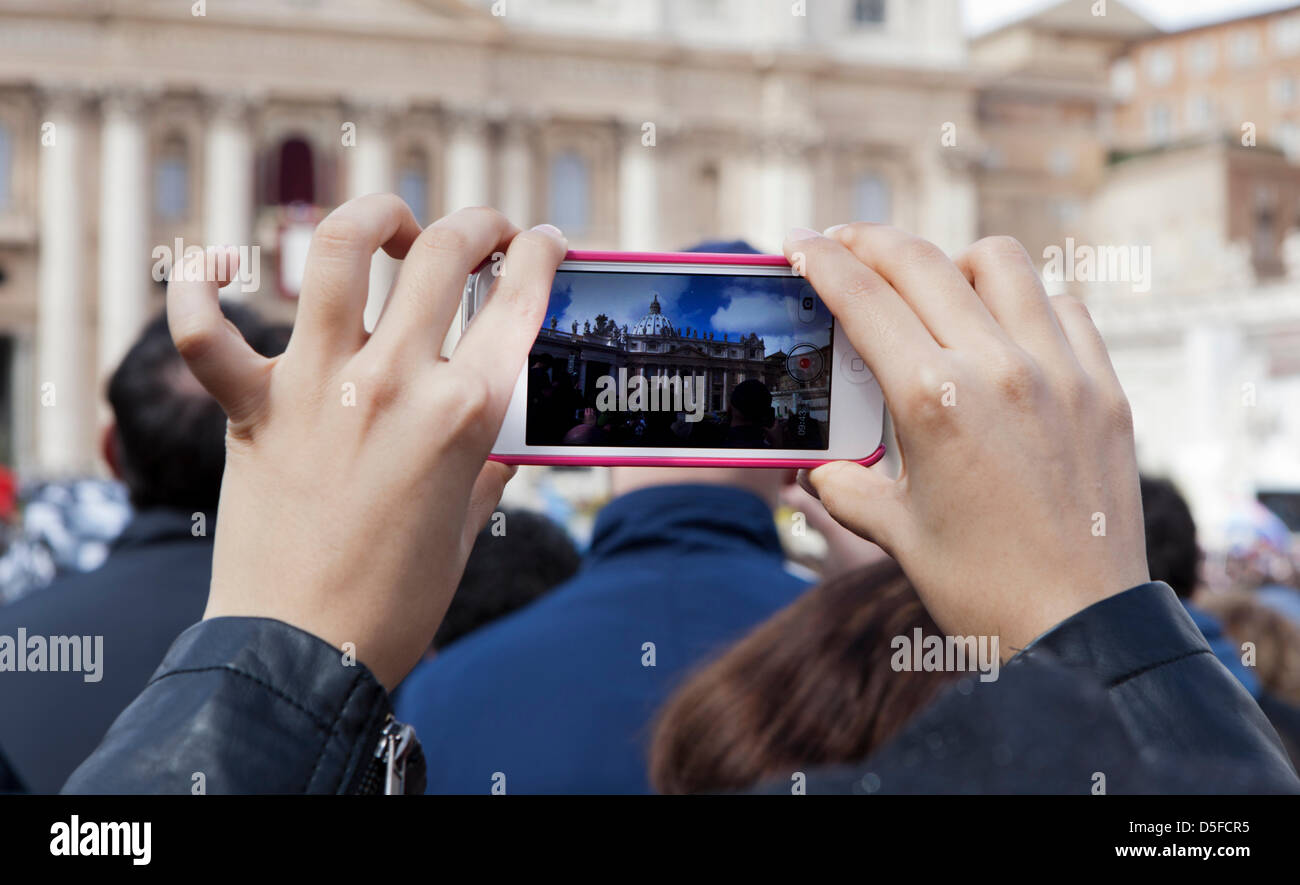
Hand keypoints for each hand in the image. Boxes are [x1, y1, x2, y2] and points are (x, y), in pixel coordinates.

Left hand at [167, 199, 566, 687]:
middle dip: (477, 224)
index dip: (540, 257)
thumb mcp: (469, 522)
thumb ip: (488, 464)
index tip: (544, 242)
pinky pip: (202, 328)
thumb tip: (498, 435)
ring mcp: (318, 386)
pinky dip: (196, 285)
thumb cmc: (398, 598)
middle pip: (442, 253)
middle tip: (484, 234)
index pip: (517, 302)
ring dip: (370, 217)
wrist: (306, 651)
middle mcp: (394, 381)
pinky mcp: (252, 407)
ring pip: (337, 250)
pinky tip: (217, 264)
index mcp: (465, 413)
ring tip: (387, 228)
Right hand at [785, 227, 1147, 654]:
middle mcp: (997, 368)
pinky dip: (1026, 300)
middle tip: (845, 246)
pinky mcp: (1103, 388)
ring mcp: (1059, 372)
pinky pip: (1063, 306)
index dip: (822, 261)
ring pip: (1001, 262)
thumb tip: (819, 472)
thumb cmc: (979, 586)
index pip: (864, 298)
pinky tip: (1007, 329)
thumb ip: (844, 487)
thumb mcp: (893, 532)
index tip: (801, 246)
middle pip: (921, 261)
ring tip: (933, 284)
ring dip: (953, 261)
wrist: (1077, 628)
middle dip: (870, 242)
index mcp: (933, 401)